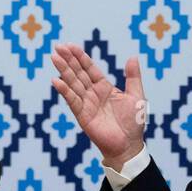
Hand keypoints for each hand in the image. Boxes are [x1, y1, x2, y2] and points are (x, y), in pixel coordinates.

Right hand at [50, 43, 146, 167]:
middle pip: (78, 73)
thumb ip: (133, 77)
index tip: (70, 46)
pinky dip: (64, 90)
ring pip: (73, 83)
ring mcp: (86, 104)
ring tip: (54, 57)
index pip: (90, 69)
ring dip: (63, 70)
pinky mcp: (82, 115)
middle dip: (68, 60)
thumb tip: (132, 57)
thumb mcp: (137, 95)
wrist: (128, 145)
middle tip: (57, 47)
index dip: (80, 57)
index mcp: (104, 87)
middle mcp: (93, 94)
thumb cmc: (133, 123)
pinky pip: (72, 100)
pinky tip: (56, 80)